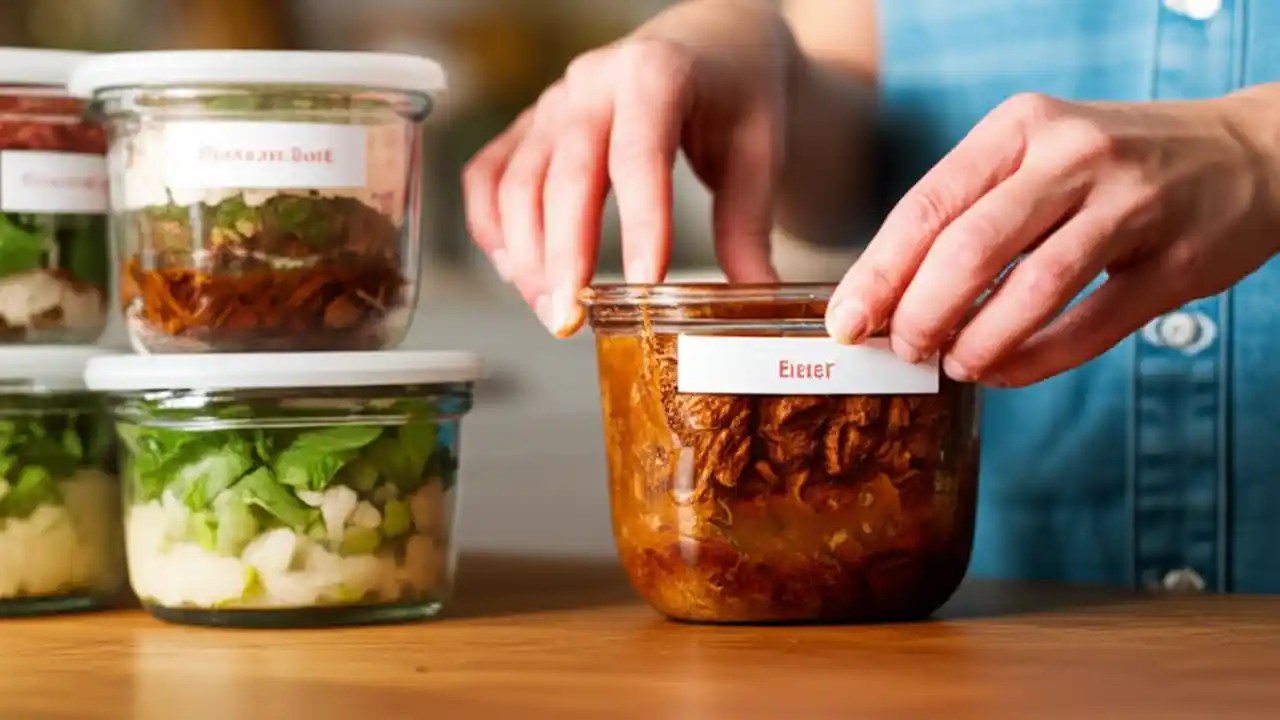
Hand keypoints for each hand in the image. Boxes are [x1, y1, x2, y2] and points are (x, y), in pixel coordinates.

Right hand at [463, 0, 795, 336]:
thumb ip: (748, 227)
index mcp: (656, 74)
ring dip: (526, 254)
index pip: (640, 154)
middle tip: (573, 319)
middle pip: (564, 173)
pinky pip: (488, 176)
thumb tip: (756, 300)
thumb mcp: (757, 152)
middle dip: (563, 254)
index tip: (645, 284)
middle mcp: (592, 83)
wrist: (707, 44)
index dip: (640, 222)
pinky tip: (517, 273)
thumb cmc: (733, 93)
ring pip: (515, 181)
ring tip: (553, 312)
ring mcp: (551, 103)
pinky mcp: (528, 126)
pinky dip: (492, 228)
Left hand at [824, 91, 1279, 386]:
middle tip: (903, 350)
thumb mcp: (1035, 157)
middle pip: (970, 246)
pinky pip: (1092, 323)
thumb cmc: (1113, 166)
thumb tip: (890, 295)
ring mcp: (1131, 204)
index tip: (846, 323)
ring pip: (1033, 286)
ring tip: (955, 365)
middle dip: (921, 312)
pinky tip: (1007, 372)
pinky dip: (1038, 359)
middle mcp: (1072, 154)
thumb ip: (969, 213)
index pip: (927, 204)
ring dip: (979, 340)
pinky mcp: (1175, 260)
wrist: (1249, 153)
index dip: (878, 273)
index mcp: (1020, 127)